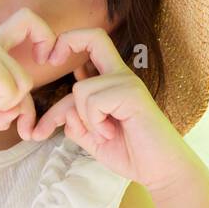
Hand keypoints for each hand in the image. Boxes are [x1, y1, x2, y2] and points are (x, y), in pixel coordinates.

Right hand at [0, 7, 55, 137]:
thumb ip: (4, 110)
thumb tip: (21, 114)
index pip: (26, 20)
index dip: (45, 34)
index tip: (45, 58)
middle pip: (33, 56)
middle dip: (26, 90)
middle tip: (6, 105)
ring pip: (23, 83)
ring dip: (5, 103)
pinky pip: (12, 92)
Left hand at [24, 27, 201, 192]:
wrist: (160, 170)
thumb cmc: (130, 153)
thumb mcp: (93, 138)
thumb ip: (76, 123)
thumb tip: (62, 112)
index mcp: (111, 81)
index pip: (91, 45)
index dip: (67, 44)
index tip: (48, 60)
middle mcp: (121, 76)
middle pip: (94, 37)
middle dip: (66, 41)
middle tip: (49, 60)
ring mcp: (128, 83)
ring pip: (81, 89)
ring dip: (84, 119)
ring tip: (104, 132)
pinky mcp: (132, 94)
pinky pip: (93, 102)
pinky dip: (95, 123)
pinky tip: (111, 133)